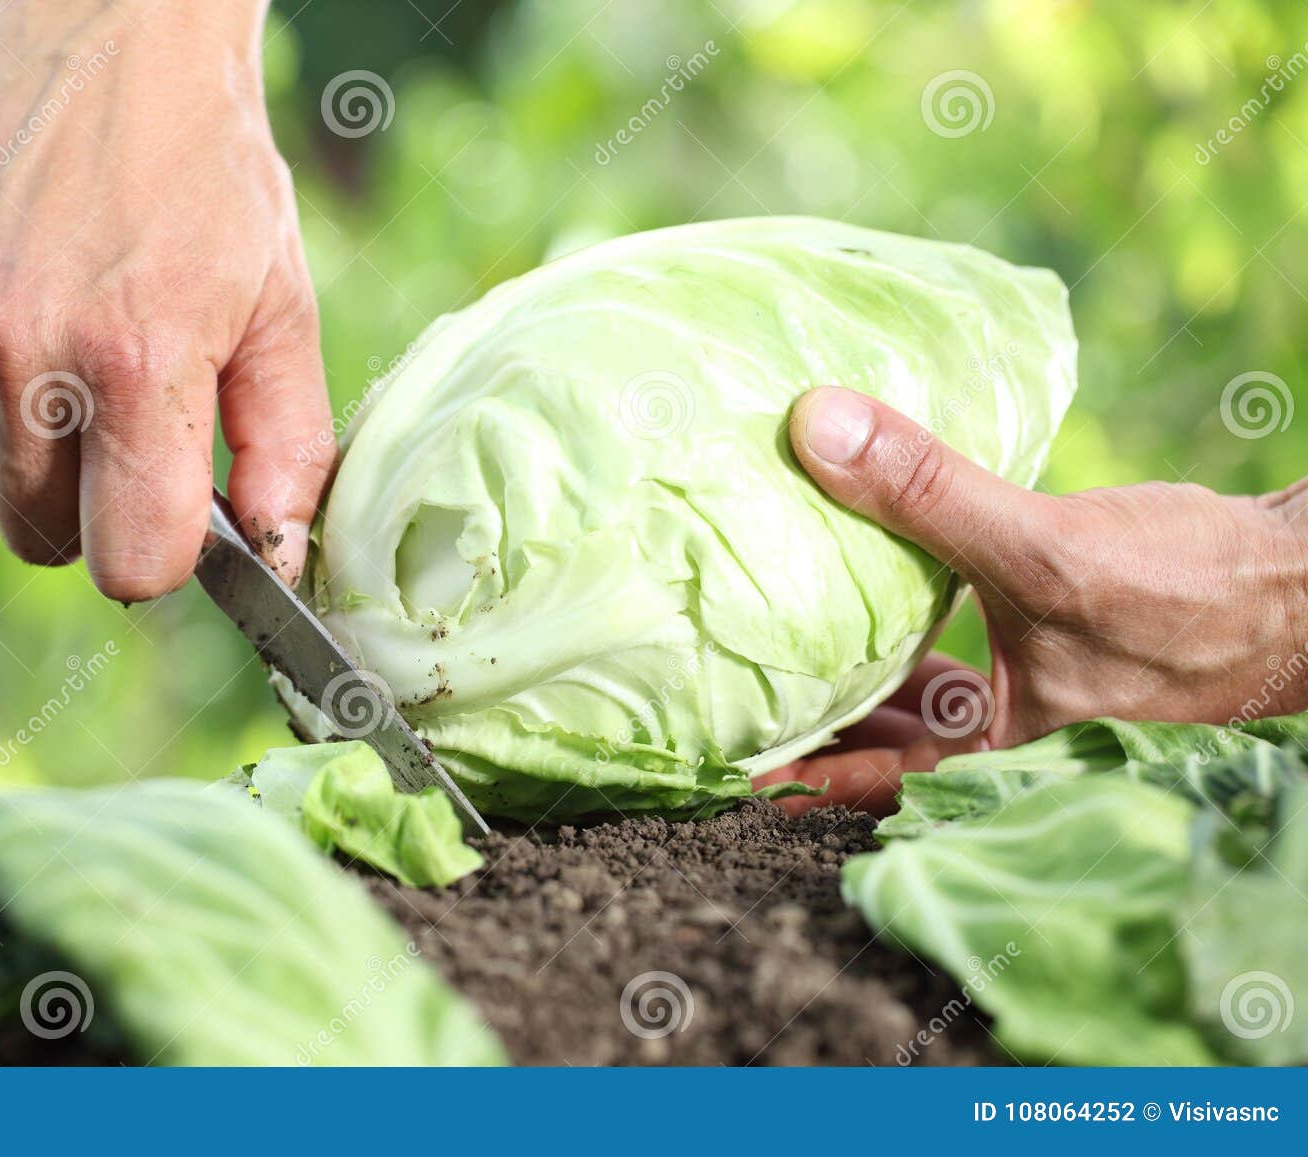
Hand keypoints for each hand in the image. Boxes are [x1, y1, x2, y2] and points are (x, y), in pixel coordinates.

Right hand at [0, 0, 331, 597]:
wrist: (111, 47)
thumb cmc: (212, 185)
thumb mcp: (283, 312)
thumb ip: (288, 448)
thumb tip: (275, 555)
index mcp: (137, 362)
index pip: (129, 564)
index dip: (165, 554)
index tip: (183, 511)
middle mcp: (24, 351)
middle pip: (46, 542)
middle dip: (99, 510)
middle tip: (136, 428)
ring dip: (36, 461)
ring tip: (81, 363)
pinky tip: (26, 324)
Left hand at [757, 386, 1307, 815]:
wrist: (1297, 580)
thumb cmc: (1190, 595)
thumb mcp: (1042, 549)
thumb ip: (927, 493)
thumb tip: (815, 423)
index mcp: (988, 749)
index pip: (857, 779)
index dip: (780, 771)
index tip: (704, 756)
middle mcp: (993, 728)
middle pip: (870, 730)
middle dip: (800, 705)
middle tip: (711, 671)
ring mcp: (1014, 681)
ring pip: (905, 678)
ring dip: (845, 649)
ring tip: (763, 614)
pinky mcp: (1031, 630)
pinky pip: (942, 627)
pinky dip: (899, 603)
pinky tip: (860, 563)